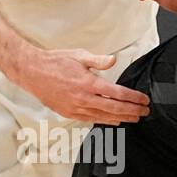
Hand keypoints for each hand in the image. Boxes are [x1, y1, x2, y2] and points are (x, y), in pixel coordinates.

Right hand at [12, 49, 149, 124]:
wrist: (31, 72)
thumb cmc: (54, 62)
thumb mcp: (78, 56)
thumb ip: (98, 60)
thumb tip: (113, 60)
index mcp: (89, 83)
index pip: (118, 93)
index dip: (134, 98)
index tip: (144, 100)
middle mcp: (84, 98)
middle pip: (115, 108)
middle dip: (133, 110)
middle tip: (145, 111)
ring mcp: (76, 108)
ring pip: (105, 117)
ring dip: (122, 118)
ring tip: (135, 118)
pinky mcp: (70, 113)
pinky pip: (92, 119)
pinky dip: (106, 120)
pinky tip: (115, 120)